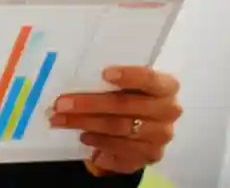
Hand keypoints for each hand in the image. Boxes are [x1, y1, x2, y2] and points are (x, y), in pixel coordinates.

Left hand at [50, 66, 182, 174]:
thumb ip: (109, 79)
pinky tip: (84, 139)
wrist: (140, 124)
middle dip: (90, 104)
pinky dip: (99, 145)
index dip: (129, 76)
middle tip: (61, 104)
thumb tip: (72, 74)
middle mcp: (168, 111)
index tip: (104, 73)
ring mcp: (160, 136)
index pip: (150, 79)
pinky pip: (121, 152)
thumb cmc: (128, 95)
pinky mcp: (150, 156)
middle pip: (126, 106)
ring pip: (120, 129)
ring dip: (87, 124)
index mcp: (166, 87)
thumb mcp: (124, 83)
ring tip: (62, 121)